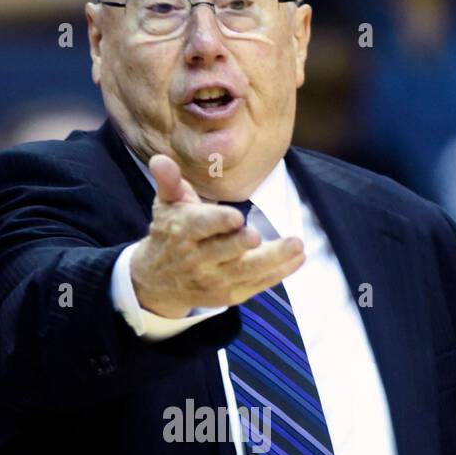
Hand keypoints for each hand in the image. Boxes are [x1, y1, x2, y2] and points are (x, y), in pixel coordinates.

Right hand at [129, 154, 304, 318]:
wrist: (158, 282)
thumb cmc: (169, 233)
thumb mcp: (166, 205)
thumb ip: (169, 182)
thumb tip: (160, 159)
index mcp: (182, 232)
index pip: (199, 227)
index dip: (217, 222)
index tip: (235, 217)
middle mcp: (198, 260)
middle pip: (224, 252)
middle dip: (240, 244)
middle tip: (257, 235)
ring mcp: (214, 280)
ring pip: (246, 271)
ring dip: (273, 259)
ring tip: (297, 245)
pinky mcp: (229, 294)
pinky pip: (257, 284)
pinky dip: (279, 273)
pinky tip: (297, 259)